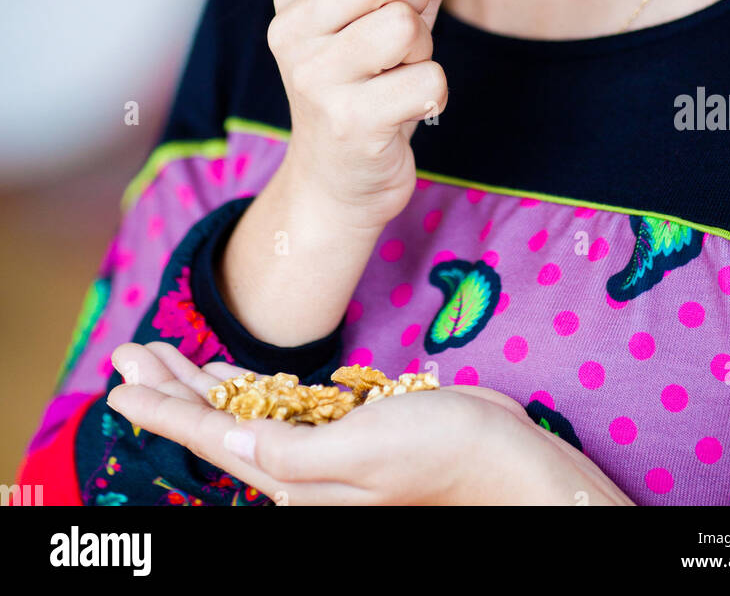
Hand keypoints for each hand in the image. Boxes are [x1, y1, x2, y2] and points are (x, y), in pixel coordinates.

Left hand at [108, 342, 633, 506]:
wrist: (504, 462)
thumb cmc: (437, 457)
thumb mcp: (357, 455)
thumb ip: (287, 452)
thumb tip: (226, 440)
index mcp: (293, 483)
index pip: (208, 439)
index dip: (161, 409)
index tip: (120, 383)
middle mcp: (298, 471)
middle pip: (216, 423)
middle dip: (171, 386)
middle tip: (129, 352)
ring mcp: (322, 450)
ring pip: (243, 411)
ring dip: (202, 381)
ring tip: (163, 354)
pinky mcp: (348, 428)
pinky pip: (281, 406)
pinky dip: (249, 386)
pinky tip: (230, 373)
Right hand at [267, 0, 466, 231]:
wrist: (338, 183)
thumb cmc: (366, 90)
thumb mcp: (383, 20)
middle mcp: (294, 35)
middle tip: (412, 27)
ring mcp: (315, 80)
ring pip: (403, 25)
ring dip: (423, 47)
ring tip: (402, 71)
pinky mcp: (349, 123)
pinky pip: (427, 81)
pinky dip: (435, 92)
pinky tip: (409, 108)